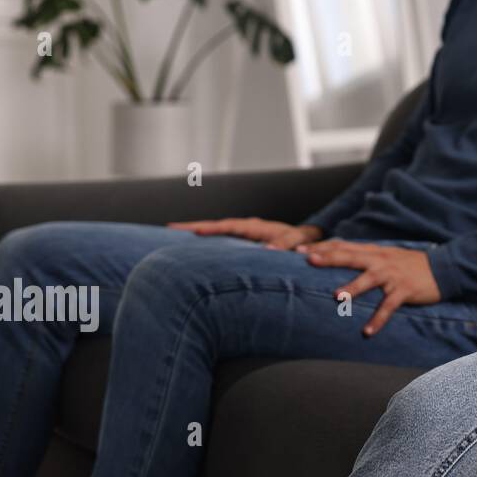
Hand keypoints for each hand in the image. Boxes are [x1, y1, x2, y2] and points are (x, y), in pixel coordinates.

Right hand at [167, 217, 322, 249]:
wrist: (306, 242)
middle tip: (170, 228)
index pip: (230, 225)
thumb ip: (285, 243)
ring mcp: (243, 237)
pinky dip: (207, 243)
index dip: (212, 228)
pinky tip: (191, 250)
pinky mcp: (243, 246)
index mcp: (256, 227)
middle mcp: (246, 229)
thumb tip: (270, 249)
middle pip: (216, 226)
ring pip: (216, 234)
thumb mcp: (296, 240)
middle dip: (194, 227)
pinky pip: (221, 243)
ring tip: (173, 236)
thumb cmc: (303, 241)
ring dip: (196, 234)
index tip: (194, 231)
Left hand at [297, 239, 441, 335]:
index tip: (298, 248)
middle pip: (351, 256)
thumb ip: (365, 258)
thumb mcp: (386, 256)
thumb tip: (338, 258)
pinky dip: (378, 319)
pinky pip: (389, 306)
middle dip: (329, 258)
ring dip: (353, 288)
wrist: (443, 268)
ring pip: (369, 279)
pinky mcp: (404, 291)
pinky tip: (367, 331)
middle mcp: (381, 261)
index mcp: (374, 252)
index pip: (343, 246)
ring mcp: (392, 275)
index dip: (322, 247)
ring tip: (337, 297)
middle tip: (308, 259)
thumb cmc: (410, 265)